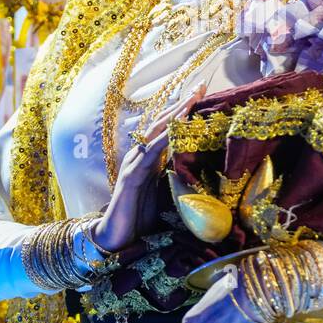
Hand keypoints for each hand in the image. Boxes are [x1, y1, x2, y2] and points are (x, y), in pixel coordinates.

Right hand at [90, 81, 207, 252]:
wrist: (117, 238)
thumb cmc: (142, 218)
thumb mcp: (166, 193)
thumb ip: (178, 177)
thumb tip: (204, 168)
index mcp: (151, 158)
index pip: (169, 128)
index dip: (184, 110)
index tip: (203, 92)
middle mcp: (141, 156)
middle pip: (163, 123)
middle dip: (182, 103)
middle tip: (201, 85)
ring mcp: (134, 164)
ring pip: (155, 133)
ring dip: (174, 115)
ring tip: (191, 99)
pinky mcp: (130, 177)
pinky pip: (148, 154)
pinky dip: (162, 140)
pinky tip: (174, 130)